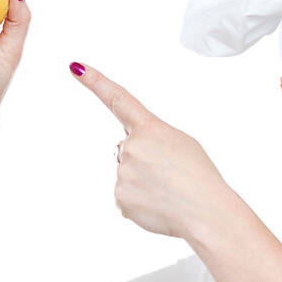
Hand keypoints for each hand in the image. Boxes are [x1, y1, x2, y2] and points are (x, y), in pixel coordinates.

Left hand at [71, 63, 229, 240]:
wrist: (206, 213)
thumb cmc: (201, 179)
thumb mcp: (182, 144)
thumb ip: (154, 141)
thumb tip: (130, 158)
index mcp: (150, 128)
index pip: (119, 99)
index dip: (95, 82)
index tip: (76, 68)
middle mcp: (132, 147)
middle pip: (129, 151)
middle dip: (146, 162)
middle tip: (170, 177)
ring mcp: (123, 173)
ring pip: (128, 176)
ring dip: (144, 184)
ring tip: (168, 193)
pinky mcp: (120, 198)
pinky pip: (127, 198)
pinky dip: (141, 203)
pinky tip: (159, 206)